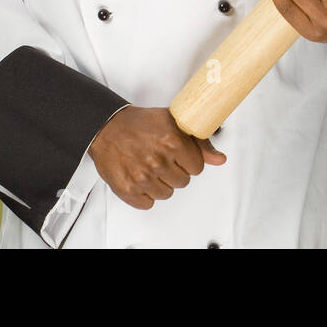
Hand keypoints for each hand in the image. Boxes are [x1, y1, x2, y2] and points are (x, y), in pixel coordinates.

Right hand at [87, 106, 225, 209]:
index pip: (197, 168)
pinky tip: (140, 177)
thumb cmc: (139, 124)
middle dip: (175, 171)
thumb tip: (219, 159)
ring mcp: (143, 177)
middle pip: (183, 182)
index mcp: (173, 142)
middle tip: (161, 158)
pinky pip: (148, 204)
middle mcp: (158, 161)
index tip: (177, 155)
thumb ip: (200, 143)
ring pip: (167, 194)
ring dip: (160, 183)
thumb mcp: (173, 123)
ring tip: (149, 166)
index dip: (188, 161)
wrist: (107, 127)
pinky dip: (144, 194)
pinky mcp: (128, 190)